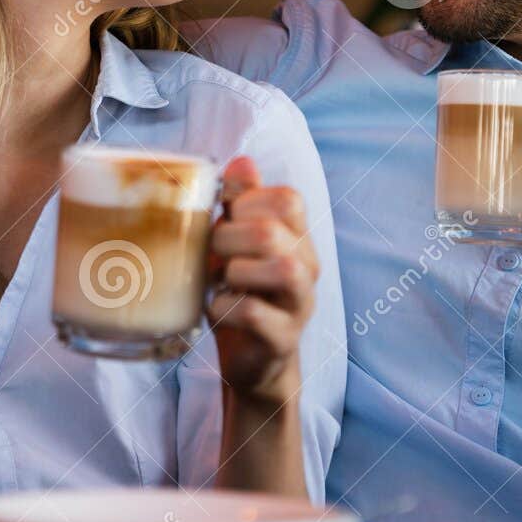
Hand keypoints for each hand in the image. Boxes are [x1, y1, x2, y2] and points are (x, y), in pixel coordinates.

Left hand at [206, 156, 318, 402]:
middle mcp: (308, 267)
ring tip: (220, 281)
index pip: (289, 199)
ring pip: (280, 269)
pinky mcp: (284, 338)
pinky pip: (254, 312)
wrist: (252, 360)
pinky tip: (216, 308)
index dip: (248, 200)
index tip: (225, 218)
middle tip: (213, 253)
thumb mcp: (237, 244)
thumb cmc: (241, 293)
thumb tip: (240, 160)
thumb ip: (242, 204)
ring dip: (233, 271)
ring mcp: (301, 304)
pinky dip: (224, 307)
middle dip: (229, 237)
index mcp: (298, 238)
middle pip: (273, 231)